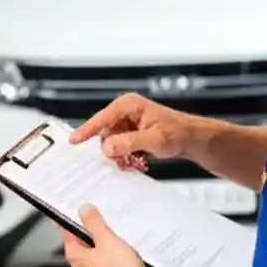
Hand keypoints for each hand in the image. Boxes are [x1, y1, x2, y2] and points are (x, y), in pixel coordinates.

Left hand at [61, 205, 157, 266]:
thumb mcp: (108, 240)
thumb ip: (95, 224)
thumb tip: (85, 211)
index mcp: (76, 257)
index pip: (67, 233)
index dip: (71, 220)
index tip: (75, 213)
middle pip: (82, 246)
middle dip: (92, 236)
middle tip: (103, 226)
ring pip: (96, 260)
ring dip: (105, 252)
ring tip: (120, 247)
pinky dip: (114, 265)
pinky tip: (126, 264)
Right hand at [69, 93, 195, 169]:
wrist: (191, 139)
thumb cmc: (178, 133)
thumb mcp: (154, 140)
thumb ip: (129, 142)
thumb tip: (107, 146)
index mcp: (129, 105)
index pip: (102, 118)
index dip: (87, 130)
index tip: (74, 140)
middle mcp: (125, 112)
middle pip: (105, 133)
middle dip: (112, 149)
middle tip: (123, 160)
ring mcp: (127, 123)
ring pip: (111, 142)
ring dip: (120, 155)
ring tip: (135, 160)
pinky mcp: (130, 133)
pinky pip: (118, 146)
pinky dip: (125, 156)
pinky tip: (136, 160)